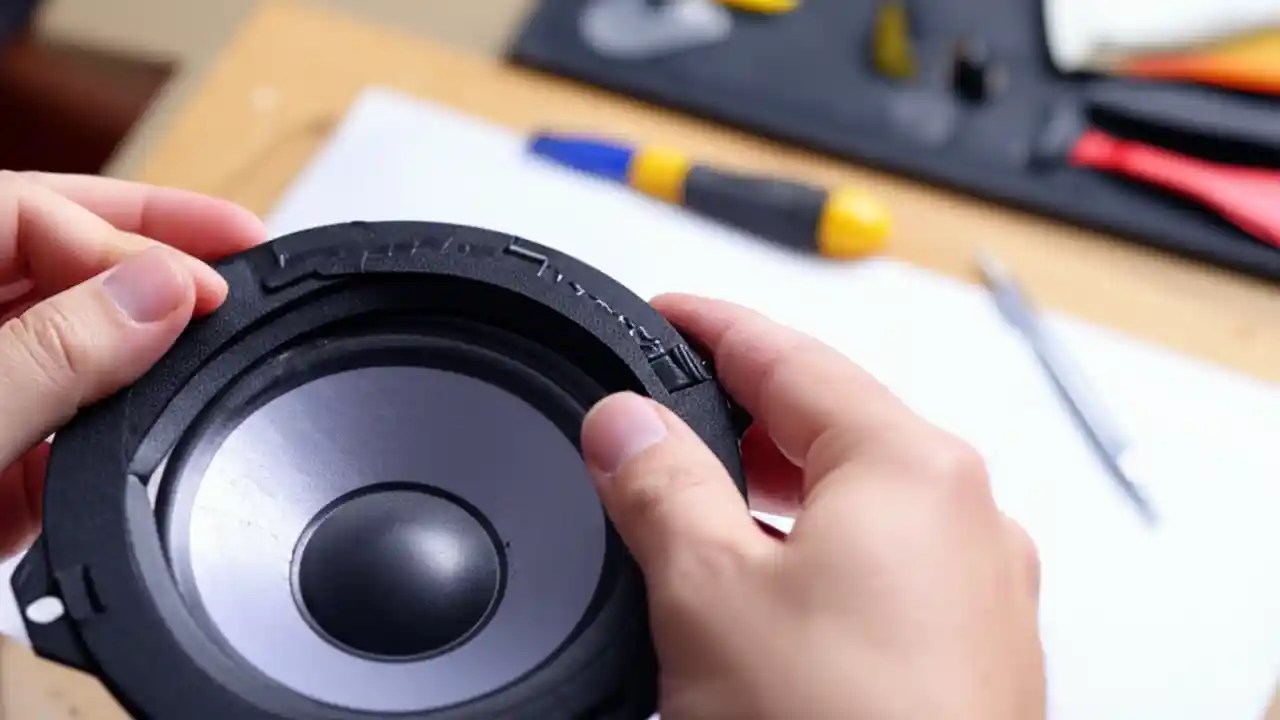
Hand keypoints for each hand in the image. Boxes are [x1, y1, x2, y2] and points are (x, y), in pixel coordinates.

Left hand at [0, 172, 264, 558]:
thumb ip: (50, 355)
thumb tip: (160, 294)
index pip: (25, 210)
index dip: (126, 233)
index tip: (205, 287)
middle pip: (60, 260)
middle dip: (158, 251)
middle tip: (247, 248)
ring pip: (76, 346)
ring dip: (153, 342)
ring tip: (231, 320)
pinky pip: (73, 435)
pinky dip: (127, 434)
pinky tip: (176, 424)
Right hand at [580, 295, 1043, 718]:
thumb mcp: (708, 594)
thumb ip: (659, 487)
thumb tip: (624, 423)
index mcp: (911, 468)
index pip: (791, 357)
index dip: (715, 328)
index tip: (667, 314)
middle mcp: (967, 515)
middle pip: (834, 423)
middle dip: (744, 412)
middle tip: (670, 410)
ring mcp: (981, 585)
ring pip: (863, 497)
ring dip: (779, 487)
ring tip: (706, 501)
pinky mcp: (973, 649)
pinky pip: (889, 562)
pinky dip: (820, 549)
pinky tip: (775, 588)